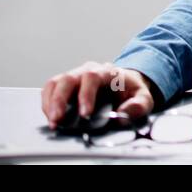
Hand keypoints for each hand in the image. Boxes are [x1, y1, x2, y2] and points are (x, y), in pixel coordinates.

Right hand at [40, 61, 155, 128]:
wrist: (126, 83)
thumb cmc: (132, 90)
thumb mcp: (144, 98)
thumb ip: (138, 105)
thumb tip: (123, 114)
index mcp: (106, 71)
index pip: (92, 77)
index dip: (85, 95)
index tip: (84, 114)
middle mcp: (87, 70)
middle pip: (68, 79)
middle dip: (60, 100)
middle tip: (58, 119)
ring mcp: (75, 76)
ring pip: (55, 83)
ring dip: (49, 102)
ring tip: (52, 121)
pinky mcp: (66, 85)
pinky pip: (51, 89)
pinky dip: (47, 102)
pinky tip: (50, 116)